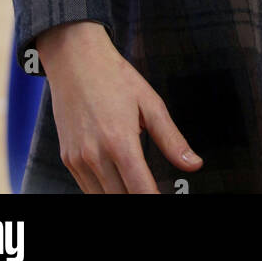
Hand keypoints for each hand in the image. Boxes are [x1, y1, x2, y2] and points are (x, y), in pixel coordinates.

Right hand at [36, 22, 203, 192]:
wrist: (75, 60)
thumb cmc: (114, 77)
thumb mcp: (150, 103)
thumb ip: (171, 139)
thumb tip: (194, 164)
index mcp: (119, 141)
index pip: (140, 189)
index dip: (155, 200)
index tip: (165, 199)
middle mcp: (95, 155)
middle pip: (121, 198)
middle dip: (140, 198)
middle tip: (153, 190)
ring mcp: (78, 159)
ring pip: (102, 198)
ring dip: (122, 196)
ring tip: (138, 187)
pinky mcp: (67, 159)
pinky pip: (87, 188)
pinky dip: (104, 191)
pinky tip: (118, 183)